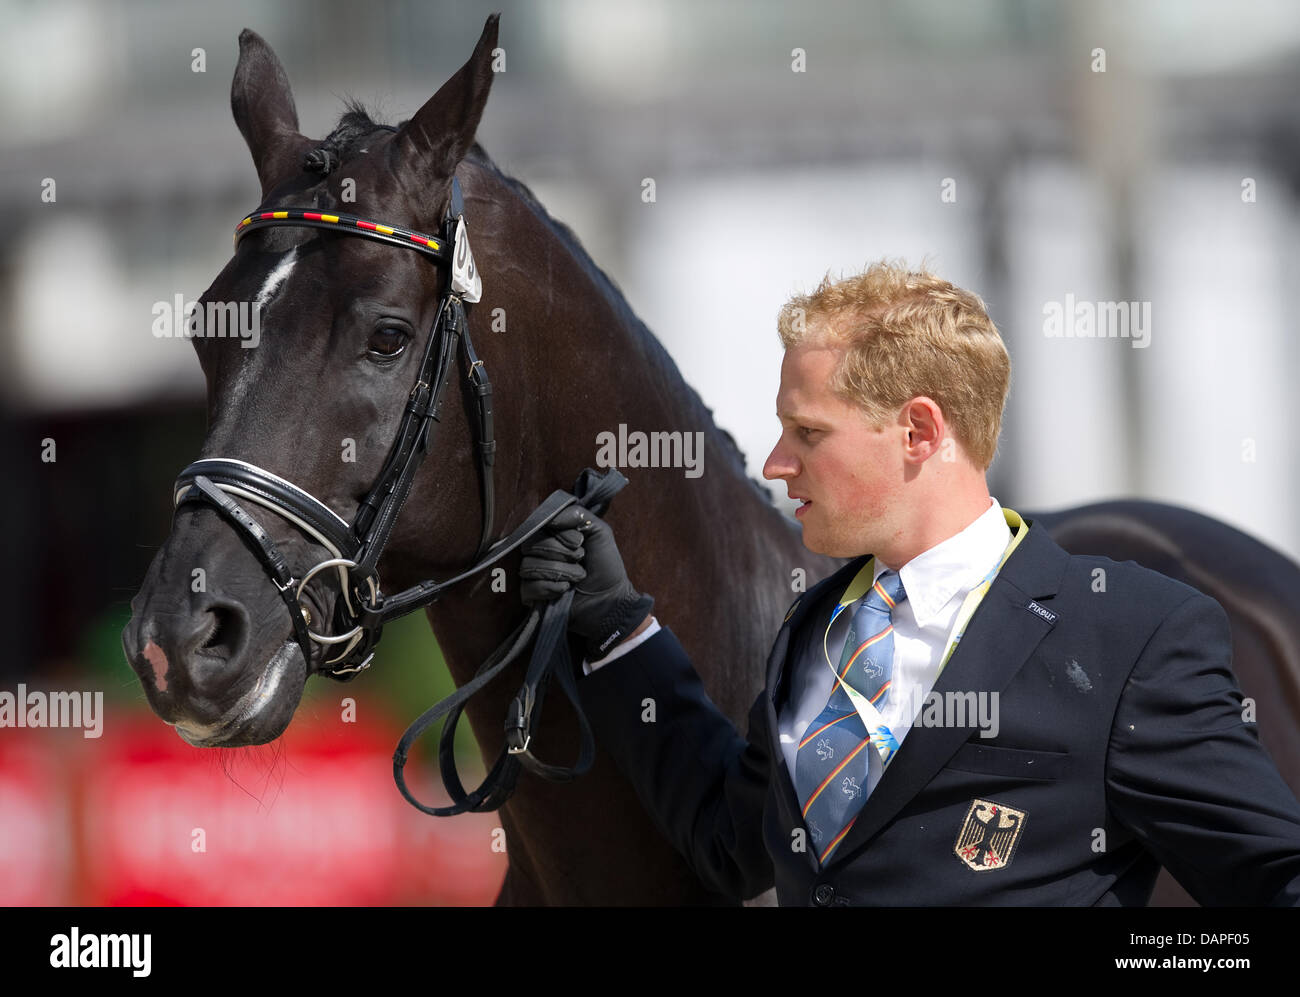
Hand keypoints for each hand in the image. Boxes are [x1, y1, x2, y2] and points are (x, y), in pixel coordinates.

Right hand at [520, 505, 653, 659]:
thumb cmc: (605, 565)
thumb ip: (578, 515)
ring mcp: (532, 574)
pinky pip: (527, 587)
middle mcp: (538, 552)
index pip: (537, 525)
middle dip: (560, 553)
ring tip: (578, 578)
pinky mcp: (531, 596)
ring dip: (560, 572)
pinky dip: (550, 588)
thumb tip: (550, 519)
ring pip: (528, 566)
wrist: (610, 600)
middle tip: (580, 560)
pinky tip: (565, 591)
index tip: (579, 542)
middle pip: (530, 544)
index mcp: (552, 534)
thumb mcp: (599, 532)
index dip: (557, 534)